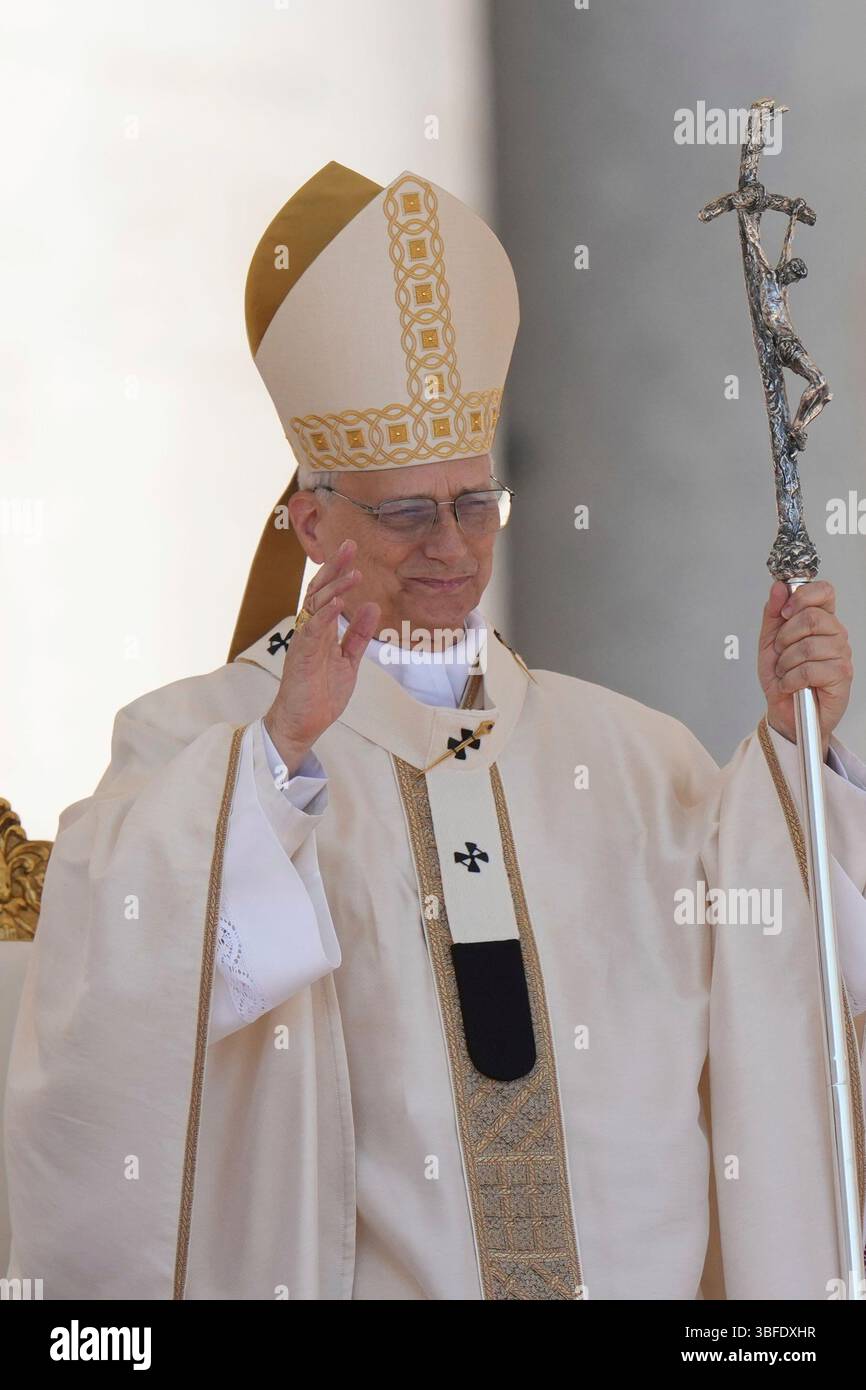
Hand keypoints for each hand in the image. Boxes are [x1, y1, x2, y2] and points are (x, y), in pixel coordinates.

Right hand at [263, 538, 379, 773]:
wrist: (303, 724)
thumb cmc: (321, 694)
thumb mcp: (348, 660)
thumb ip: (358, 634)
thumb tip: (373, 606)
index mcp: (320, 631)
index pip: (328, 593)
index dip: (339, 571)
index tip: (352, 550)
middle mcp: (309, 631)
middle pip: (320, 591)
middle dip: (335, 568)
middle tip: (350, 545)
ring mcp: (304, 642)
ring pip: (316, 607)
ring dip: (335, 589)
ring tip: (353, 574)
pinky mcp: (302, 657)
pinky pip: (312, 631)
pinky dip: (325, 615)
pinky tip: (339, 602)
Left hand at [758, 579, 852, 759]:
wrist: (784, 711)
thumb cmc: (781, 677)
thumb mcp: (769, 641)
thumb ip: (773, 613)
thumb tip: (779, 587)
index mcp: (821, 621)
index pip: (824, 591)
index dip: (802, 596)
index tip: (784, 612)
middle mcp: (836, 634)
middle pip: (811, 618)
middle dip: (784, 637)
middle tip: (780, 652)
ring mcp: (841, 655)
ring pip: (808, 646)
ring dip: (786, 662)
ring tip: (785, 672)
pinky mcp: (841, 676)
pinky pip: (810, 669)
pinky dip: (791, 679)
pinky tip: (791, 685)